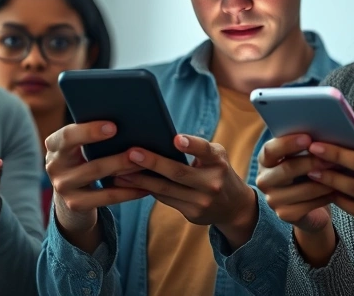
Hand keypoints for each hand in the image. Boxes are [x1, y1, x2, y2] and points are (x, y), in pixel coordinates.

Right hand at [44, 122, 145, 251]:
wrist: (71, 190)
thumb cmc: (84, 156)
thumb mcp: (81, 144)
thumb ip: (93, 132)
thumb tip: (128, 118)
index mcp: (55, 145)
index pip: (68, 136)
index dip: (89, 131)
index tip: (114, 127)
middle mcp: (54, 166)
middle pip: (88, 161)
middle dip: (117, 157)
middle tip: (138, 151)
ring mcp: (63, 187)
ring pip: (98, 176)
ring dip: (125, 170)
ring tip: (146, 165)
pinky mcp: (75, 204)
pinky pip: (106, 197)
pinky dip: (128, 192)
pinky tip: (146, 188)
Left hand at [113, 135, 257, 247]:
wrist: (234, 206)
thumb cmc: (218, 171)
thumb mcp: (215, 157)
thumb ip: (196, 150)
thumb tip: (159, 143)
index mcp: (219, 162)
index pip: (206, 150)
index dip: (191, 144)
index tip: (175, 139)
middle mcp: (213, 182)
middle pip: (178, 173)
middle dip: (153, 163)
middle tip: (131, 153)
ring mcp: (203, 201)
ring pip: (166, 190)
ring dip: (141, 181)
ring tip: (119, 172)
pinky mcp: (193, 215)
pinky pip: (166, 199)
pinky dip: (148, 190)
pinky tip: (131, 184)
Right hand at [256, 134, 336, 266]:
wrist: (308, 205)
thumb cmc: (307, 170)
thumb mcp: (303, 155)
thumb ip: (307, 143)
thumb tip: (325, 129)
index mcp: (265, 160)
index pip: (270, 150)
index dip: (288, 143)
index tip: (309, 138)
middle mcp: (264, 180)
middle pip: (287, 169)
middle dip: (312, 162)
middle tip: (333, 158)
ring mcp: (273, 199)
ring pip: (302, 189)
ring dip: (325, 180)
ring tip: (341, 172)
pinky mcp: (285, 215)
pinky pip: (308, 205)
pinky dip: (325, 196)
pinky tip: (337, 190)